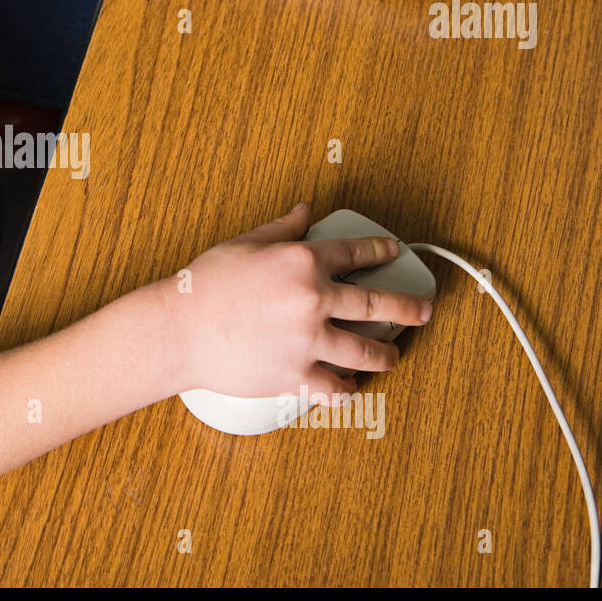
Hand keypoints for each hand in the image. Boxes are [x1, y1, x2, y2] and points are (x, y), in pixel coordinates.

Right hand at [155, 203, 432, 404]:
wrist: (178, 331)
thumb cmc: (204, 286)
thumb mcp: (243, 244)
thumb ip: (281, 228)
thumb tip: (304, 210)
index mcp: (302, 261)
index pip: (355, 251)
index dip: (380, 249)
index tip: (393, 252)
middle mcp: (314, 299)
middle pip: (380, 303)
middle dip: (409, 307)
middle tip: (423, 310)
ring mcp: (309, 341)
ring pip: (368, 352)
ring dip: (386, 354)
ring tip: (391, 355)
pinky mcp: (297, 375)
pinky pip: (337, 388)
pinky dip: (348, 389)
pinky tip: (353, 386)